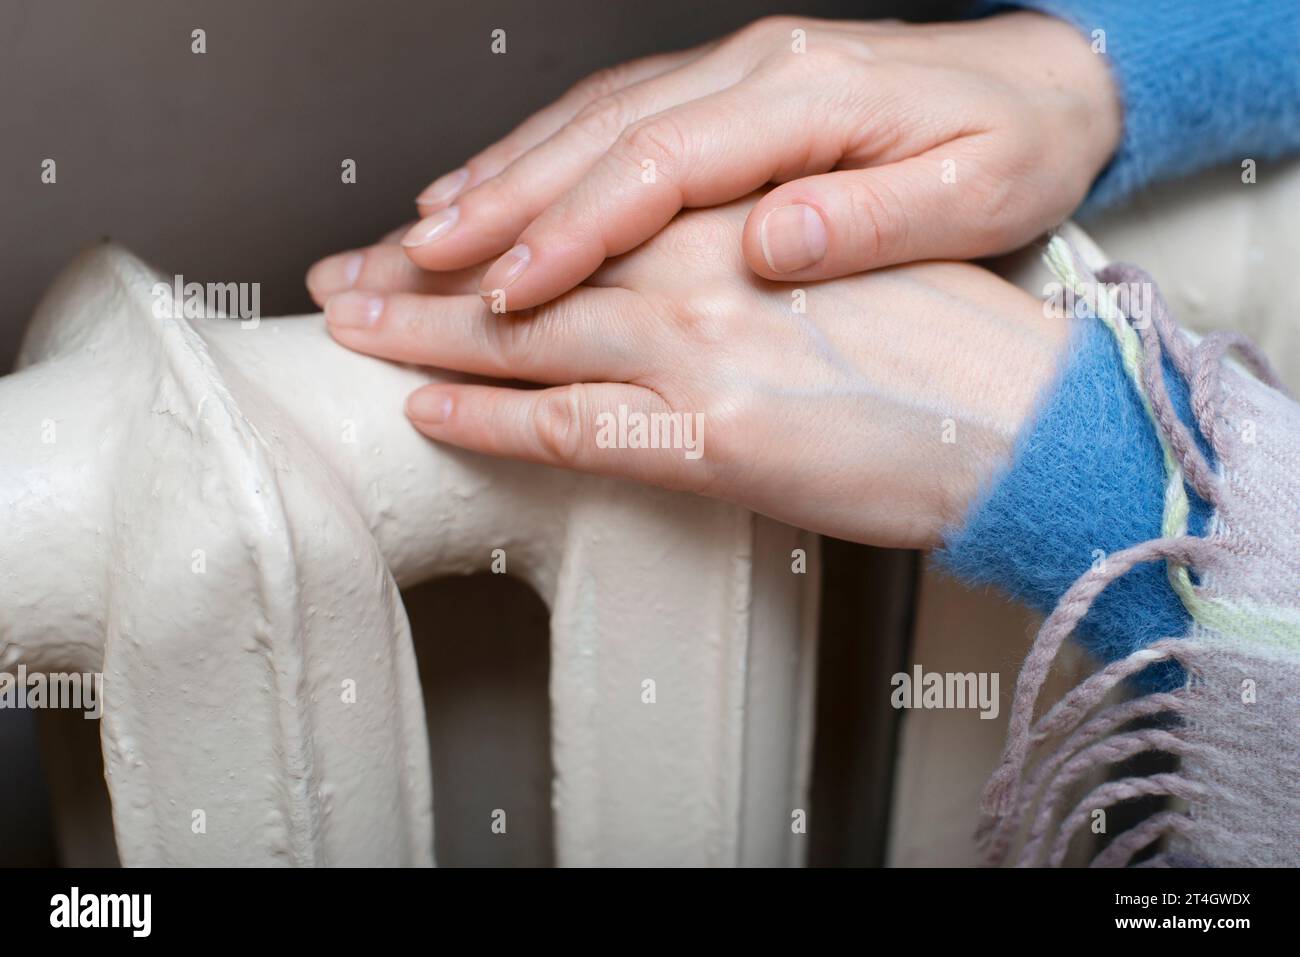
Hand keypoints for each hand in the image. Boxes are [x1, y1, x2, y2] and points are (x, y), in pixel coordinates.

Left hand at [320, 198, 1068, 548]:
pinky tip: (430, 413)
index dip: (486, 222)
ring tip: (353, 332)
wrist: (1031, 412)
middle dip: (421, 273)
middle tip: (343, 276)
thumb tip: (678, 263)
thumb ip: (742, 253)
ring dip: (424, 335)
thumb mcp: (838, 258)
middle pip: (528, 263)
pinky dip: (490, 421)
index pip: (577, 211)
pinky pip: (571, 426)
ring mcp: (702, 351)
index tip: (422, 233)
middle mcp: (705, 269)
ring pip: (527, 335)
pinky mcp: (714, 436)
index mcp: (736, 217)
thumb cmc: (947, 341)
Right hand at [368, 12, 1118, 312]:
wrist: (1049, 84)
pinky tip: (490, 194)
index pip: (654, 169)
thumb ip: (869, 221)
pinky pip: (608, 124)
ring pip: (582, 128)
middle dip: (487, 210)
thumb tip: (773, 242)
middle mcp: (751, 76)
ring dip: (492, 185)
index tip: (503, 291)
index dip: (568, 233)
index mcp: (803, 98)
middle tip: (400, 267)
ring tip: (414, 240)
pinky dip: (537, 163)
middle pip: (590, 142)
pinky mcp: (723, 100)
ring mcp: (729, 80)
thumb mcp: (973, 195)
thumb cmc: (1014, 145)